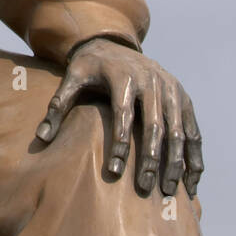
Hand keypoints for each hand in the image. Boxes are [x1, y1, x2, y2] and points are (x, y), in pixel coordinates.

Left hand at [35, 37, 203, 198]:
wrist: (115, 43)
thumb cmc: (90, 67)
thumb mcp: (72, 78)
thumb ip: (58, 105)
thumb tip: (40, 138)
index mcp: (123, 76)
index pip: (123, 115)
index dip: (119, 144)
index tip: (113, 173)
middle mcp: (152, 81)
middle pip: (155, 125)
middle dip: (151, 160)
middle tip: (144, 189)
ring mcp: (171, 90)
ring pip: (179, 130)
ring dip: (175, 162)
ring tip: (169, 192)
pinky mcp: (183, 98)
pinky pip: (193, 131)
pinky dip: (194, 156)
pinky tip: (192, 182)